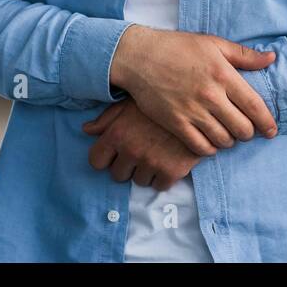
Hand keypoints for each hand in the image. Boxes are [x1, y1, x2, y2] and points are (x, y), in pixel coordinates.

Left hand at [81, 98, 200, 189]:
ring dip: (146, 171)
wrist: (199, 103)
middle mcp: (131, 150)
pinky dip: (164, 176)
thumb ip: (107, 118)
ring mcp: (152, 162)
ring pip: (139, 181)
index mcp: (117, 133)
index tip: (116, 153)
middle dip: (127, 165)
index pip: (96, 161)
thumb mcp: (130, 103)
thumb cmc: (161, 100)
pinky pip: (160, 186)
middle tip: (142, 151)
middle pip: (118, 175)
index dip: (106, 158)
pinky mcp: (172, 171)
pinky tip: (170, 159)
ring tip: (158, 152)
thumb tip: (86, 130)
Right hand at [109, 25, 278, 156]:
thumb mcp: (214, 43)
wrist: (140, 56)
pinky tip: (211, 141)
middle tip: (246, 130)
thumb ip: (245, 55)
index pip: (254, 107)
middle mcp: (211, 96)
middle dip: (249, 133)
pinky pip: (200, 147)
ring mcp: (192, 112)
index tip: (272, 131)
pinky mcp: (176, 123)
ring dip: (230, 140)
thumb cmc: (178, 47)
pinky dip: (210, 148)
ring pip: (223, 140)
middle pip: (242, 129)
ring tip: (228, 134)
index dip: (267, 123)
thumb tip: (271, 58)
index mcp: (223, 75)